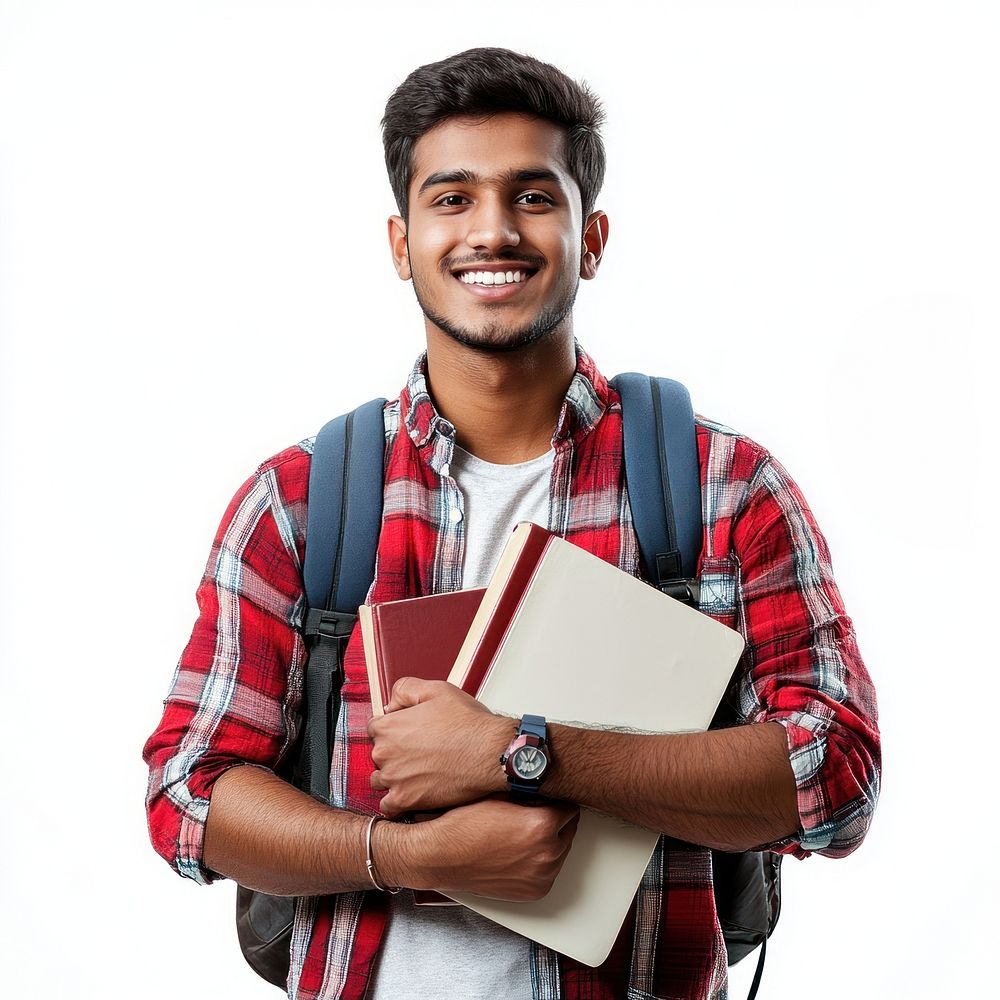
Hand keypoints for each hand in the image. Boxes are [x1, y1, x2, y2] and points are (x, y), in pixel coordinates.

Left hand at [368, 678, 514, 816]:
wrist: (490, 753)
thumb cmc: (469, 724)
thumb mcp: (437, 689)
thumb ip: (405, 689)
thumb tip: (391, 704)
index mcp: (388, 727)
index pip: (375, 728)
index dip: (393, 729)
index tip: (407, 734)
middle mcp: (385, 753)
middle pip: (378, 754)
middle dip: (395, 752)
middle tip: (420, 751)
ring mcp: (393, 779)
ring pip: (380, 779)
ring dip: (394, 776)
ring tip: (418, 771)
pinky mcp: (406, 801)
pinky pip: (388, 806)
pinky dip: (397, 801)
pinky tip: (413, 792)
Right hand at [380, 796, 580, 901]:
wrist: (442, 856)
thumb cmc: (464, 824)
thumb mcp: (500, 795)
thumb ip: (530, 790)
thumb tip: (547, 785)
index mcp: (543, 825)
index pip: (570, 807)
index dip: (557, 800)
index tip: (549, 799)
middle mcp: (547, 853)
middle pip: (570, 830)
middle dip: (556, 821)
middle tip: (535, 814)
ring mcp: (542, 876)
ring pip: (561, 851)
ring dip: (551, 841)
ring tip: (524, 833)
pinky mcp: (534, 891)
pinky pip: (549, 871)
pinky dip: (540, 862)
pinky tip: (520, 851)